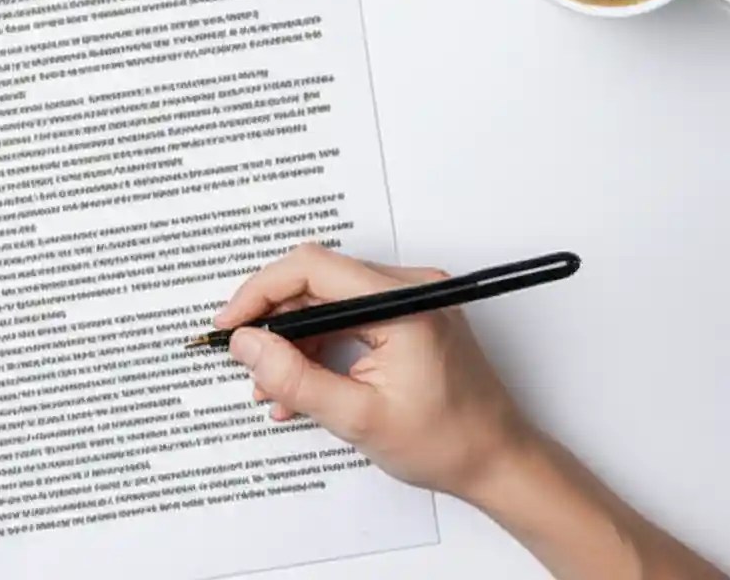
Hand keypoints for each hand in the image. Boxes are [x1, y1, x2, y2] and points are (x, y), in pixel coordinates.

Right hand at [216, 243, 530, 498]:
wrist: (499, 461)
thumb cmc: (448, 443)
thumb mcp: (357, 418)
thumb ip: (295, 378)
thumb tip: (247, 345)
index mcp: (403, 304)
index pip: (312, 268)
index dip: (260, 292)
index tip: (230, 325)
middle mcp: (411, 288)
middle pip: (316, 280)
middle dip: (273, 322)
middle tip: (245, 360)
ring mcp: (412, 299)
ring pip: (327, 299)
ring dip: (293, 339)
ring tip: (273, 387)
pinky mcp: (408, 315)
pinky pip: (347, 314)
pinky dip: (319, 344)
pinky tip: (302, 382)